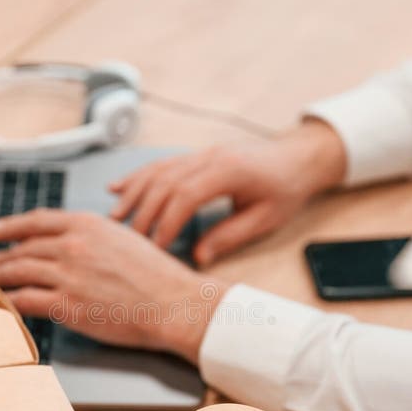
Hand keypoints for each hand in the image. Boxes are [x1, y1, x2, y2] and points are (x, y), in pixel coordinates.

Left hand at [0, 210, 226, 364]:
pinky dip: (8, 301)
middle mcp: (72, 245)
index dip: (13, 226)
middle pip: (24, 248)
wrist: (172, 303)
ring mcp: (67, 274)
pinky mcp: (66, 304)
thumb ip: (96, 238)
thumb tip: (78, 243)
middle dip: (2, 256)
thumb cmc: (158, 276)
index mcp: (87, 225)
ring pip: (18, 272)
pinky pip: (25, 300)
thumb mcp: (125, 239)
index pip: (38, 221)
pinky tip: (2, 304)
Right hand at [109, 119, 345, 264]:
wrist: (298, 158)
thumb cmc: (286, 188)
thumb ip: (230, 236)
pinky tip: (118, 188)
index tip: (155, 246)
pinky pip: (160, 164)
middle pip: (165, 182)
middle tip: (127, 240)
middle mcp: (210, 157)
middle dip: (143, 212)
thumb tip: (198, 256)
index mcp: (229, 170)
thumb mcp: (265, 219)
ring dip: (132, 193)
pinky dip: (137, 177)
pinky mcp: (196, 156)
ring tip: (112, 217)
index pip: (186, 195)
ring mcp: (200, 154)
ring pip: (157, 171)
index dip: (167, 221)